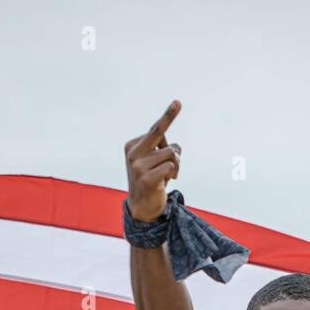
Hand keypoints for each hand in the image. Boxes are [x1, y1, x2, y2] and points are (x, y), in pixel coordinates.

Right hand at [125, 101, 182, 222]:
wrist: (142, 207)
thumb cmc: (151, 180)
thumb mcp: (153, 162)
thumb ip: (161, 149)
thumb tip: (175, 149)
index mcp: (132, 145)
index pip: (155, 131)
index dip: (168, 119)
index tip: (178, 102)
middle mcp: (133, 153)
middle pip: (158, 132)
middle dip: (168, 116)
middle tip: (178, 102)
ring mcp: (138, 166)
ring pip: (171, 154)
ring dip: (176, 164)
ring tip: (169, 175)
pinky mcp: (146, 178)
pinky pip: (170, 167)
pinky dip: (173, 174)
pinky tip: (165, 182)